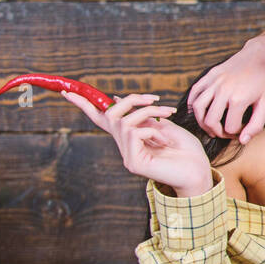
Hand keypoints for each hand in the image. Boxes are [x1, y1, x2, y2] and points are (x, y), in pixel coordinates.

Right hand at [64, 92, 212, 196]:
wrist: (199, 171)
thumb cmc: (185, 150)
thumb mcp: (164, 126)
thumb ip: (143, 115)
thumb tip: (119, 100)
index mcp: (130, 136)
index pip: (101, 120)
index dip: (84, 105)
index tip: (65, 92)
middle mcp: (124, 146)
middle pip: (111, 114)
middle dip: (132, 100)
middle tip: (155, 99)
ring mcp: (127, 156)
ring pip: (124, 121)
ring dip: (149, 112)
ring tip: (168, 115)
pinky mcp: (134, 162)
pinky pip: (135, 133)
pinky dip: (153, 130)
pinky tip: (165, 141)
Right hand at [188, 33, 264, 143]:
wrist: (261, 55)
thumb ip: (256, 125)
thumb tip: (242, 141)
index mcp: (239, 99)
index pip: (230, 128)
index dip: (236, 134)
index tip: (242, 131)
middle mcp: (223, 91)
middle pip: (210, 121)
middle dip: (216, 132)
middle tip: (224, 133)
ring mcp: (214, 82)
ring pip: (198, 108)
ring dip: (201, 121)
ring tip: (210, 127)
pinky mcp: (210, 75)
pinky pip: (195, 92)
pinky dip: (193, 104)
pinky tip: (199, 111)